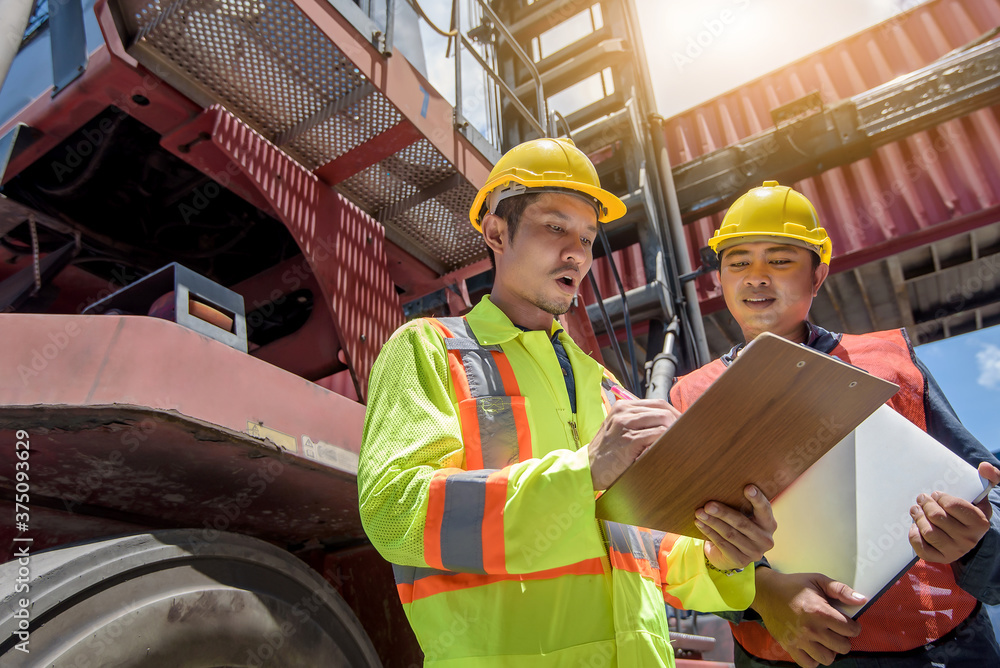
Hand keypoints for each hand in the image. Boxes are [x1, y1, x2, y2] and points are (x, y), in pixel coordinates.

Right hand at [588, 399, 678, 490]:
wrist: (588, 469)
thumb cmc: (607, 452)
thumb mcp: (619, 430)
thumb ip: (638, 422)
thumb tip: (667, 423)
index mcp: (623, 407)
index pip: (657, 403)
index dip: (674, 413)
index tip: (684, 425)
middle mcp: (623, 412)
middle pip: (662, 409)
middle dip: (678, 421)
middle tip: (687, 434)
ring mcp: (625, 425)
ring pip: (662, 419)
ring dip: (675, 430)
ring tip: (681, 441)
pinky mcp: (628, 440)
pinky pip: (656, 435)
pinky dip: (666, 440)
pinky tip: (670, 448)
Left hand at [699, 485, 775, 570]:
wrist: (731, 554)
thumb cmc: (737, 527)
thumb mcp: (744, 517)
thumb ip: (741, 506)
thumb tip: (721, 488)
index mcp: (769, 524)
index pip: (764, 509)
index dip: (757, 499)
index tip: (748, 488)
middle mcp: (765, 539)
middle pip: (742, 523)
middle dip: (723, 513)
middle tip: (708, 505)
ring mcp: (754, 552)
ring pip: (730, 534)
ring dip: (712, 522)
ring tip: (699, 512)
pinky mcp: (740, 561)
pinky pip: (722, 544)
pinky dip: (709, 532)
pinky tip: (700, 523)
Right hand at [752, 569, 866, 666]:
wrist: (767, 592)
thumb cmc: (793, 586)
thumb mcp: (818, 581)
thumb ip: (841, 590)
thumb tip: (861, 600)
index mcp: (820, 611)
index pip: (851, 630)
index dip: (854, 627)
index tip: (849, 624)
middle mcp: (811, 629)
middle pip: (842, 647)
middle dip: (844, 639)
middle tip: (836, 631)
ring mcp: (800, 640)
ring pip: (827, 658)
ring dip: (830, 650)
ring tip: (825, 640)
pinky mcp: (790, 646)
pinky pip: (809, 664)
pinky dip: (814, 659)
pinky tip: (813, 647)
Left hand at [908, 461, 999, 562]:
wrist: (968, 534)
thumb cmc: (970, 510)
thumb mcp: (982, 495)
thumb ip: (990, 478)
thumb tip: (984, 467)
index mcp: (980, 522)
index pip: (952, 505)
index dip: (940, 497)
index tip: (936, 494)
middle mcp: (969, 539)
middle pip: (937, 517)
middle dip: (925, 505)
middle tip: (921, 499)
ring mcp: (955, 551)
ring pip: (928, 531)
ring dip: (918, 518)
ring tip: (916, 510)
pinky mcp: (941, 559)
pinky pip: (922, 549)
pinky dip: (914, 536)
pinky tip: (915, 527)